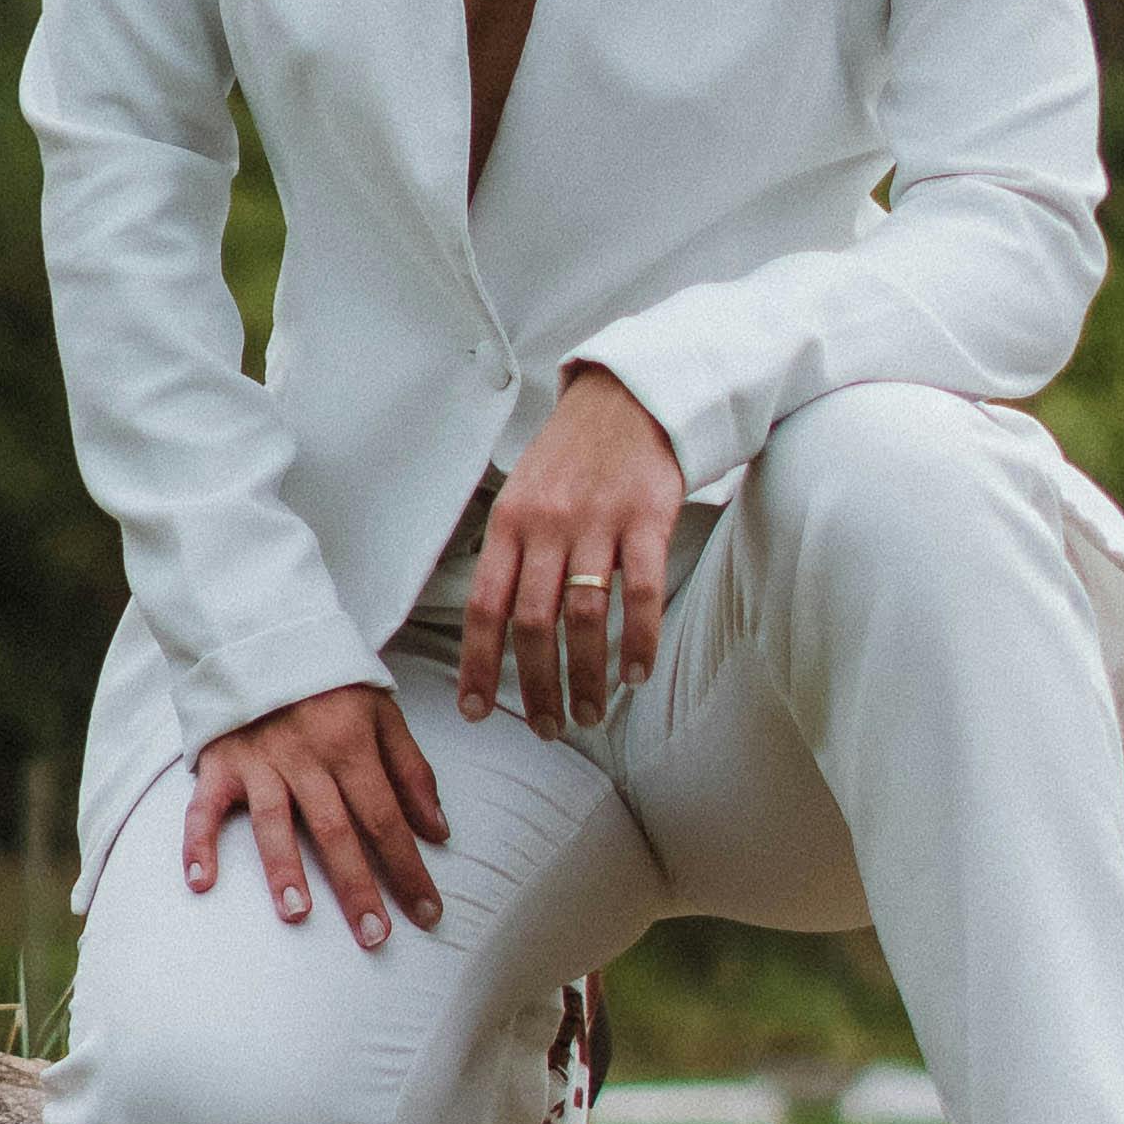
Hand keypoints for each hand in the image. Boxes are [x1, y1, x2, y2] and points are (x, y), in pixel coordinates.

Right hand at [183, 682, 446, 948]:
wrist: (264, 633)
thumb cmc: (331, 682)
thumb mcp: (384, 713)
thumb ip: (412, 771)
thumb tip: (438, 831)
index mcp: (352, 745)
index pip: (386, 818)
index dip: (409, 868)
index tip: (428, 914)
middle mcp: (306, 758)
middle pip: (336, 830)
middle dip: (357, 887)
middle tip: (374, 938)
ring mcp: (259, 762)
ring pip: (273, 821)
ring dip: (285, 869)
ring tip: (298, 914)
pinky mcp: (220, 762)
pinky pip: (203, 807)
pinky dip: (198, 843)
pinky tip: (201, 881)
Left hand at [460, 364, 684, 736]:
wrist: (630, 395)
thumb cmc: (573, 454)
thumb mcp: (524, 492)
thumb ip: (511, 552)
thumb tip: (495, 624)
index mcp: (509, 522)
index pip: (484, 606)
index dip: (478, 665)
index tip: (476, 712)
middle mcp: (547, 525)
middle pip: (532, 624)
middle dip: (536, 687)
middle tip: (547, 728)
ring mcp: (598, 521)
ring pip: (584, 617)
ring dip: (585, 676)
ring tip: (590, 713)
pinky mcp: (647, 518)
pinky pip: (641, 592)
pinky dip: (639, 640)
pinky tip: (637, 673)